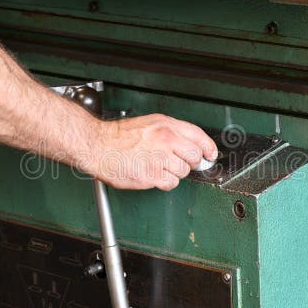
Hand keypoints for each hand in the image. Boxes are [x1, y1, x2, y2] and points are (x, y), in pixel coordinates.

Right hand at [89, 114, 217, 190]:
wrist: (98, 146)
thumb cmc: (118, 137)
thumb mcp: (148, 124)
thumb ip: (170, 132)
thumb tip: (189, 143)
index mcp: (166, 125)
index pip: (198, 136)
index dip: (208, 147)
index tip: (210, 154)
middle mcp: (166, 140)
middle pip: (194, 156)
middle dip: (189, 162)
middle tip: (178, 162)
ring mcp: (160, 158)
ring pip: (183, 172)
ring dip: (174, 173)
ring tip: (158, 167)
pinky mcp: (152, 175)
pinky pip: (171, 183)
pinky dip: (165, 182)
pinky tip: (153, 175)